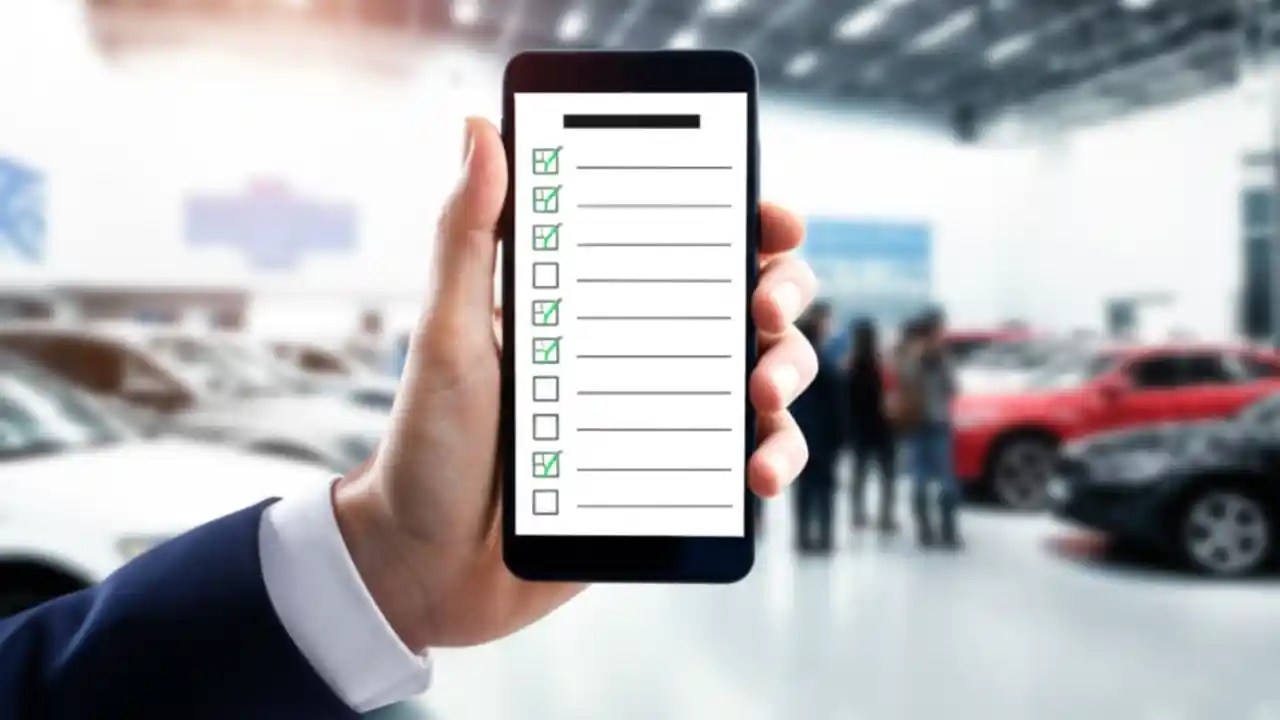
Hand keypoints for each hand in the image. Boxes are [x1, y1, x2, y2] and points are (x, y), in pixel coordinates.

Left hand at [333, 117, 817, 650]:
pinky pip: (751, 459)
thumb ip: (466, 237)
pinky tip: (759, 474)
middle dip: (783, 292)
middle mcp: (643, 351)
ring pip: (767, 375)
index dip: (747, 220)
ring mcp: (665, 416)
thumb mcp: (447, 335)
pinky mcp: (676, 482)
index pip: (688, 242)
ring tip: (763, 398)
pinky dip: (776, 458)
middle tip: (766, 308)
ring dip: (790, 373)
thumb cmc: (429, 444)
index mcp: (596, 303)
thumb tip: (479, 129)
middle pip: (748, 302)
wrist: (428, 568)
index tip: (773, 219)